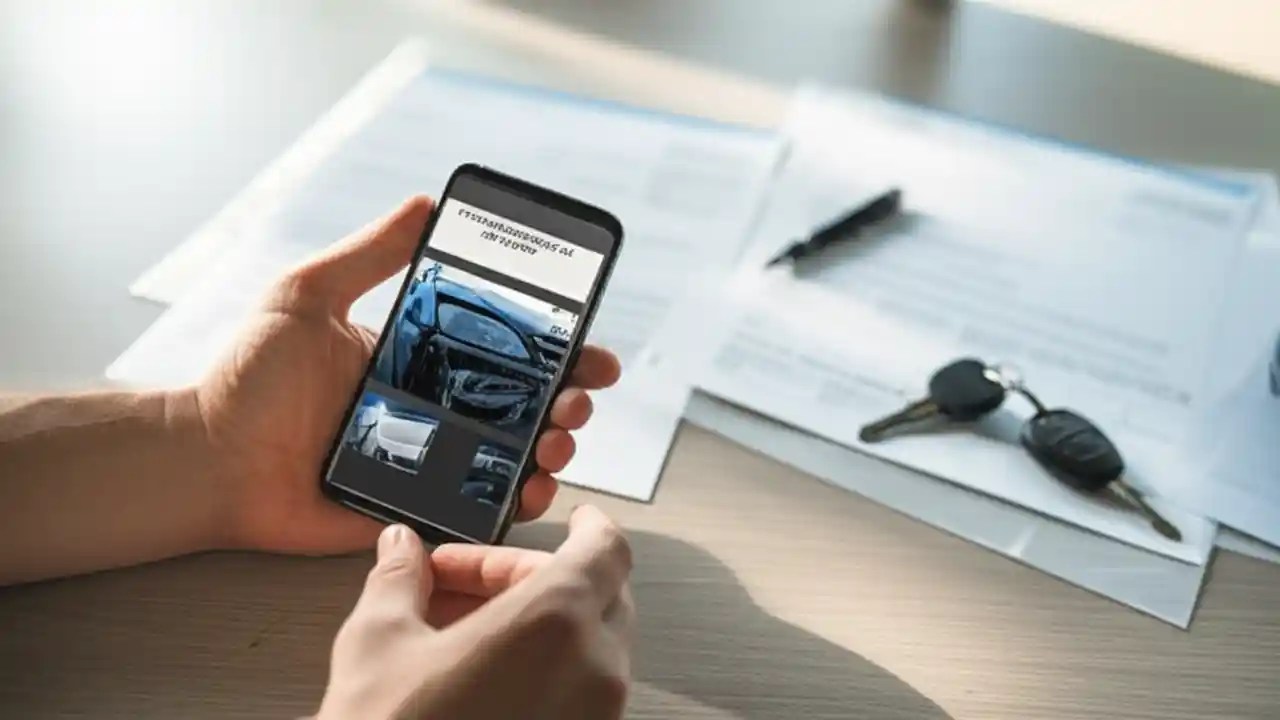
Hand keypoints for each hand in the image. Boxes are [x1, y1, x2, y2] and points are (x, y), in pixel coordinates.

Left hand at [189, 197, 621, 553]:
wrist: (207, 461)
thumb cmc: (249, 380)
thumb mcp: (307, 296)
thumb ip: (367, 254)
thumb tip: (425, 201)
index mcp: (420, 360)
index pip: (504, 352)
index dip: (557, 350)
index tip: (590, 346)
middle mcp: (434, 409)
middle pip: (526, 406)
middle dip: (570, 401)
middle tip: (579, 396)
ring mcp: (429, 461)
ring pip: (515, 459)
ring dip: (554, 449)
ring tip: (558, 440)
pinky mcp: (415, 508)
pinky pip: (478, 510)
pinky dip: (516, 503)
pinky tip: (532, 488)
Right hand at [317, 505, 634, 719]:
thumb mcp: (378, 643)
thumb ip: (398, 579)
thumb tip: (398, 548)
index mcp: (555, 622)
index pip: (606, 550)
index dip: (591, 528)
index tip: (577, 517)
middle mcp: (594, 670)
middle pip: (595, 595)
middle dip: (534, 578)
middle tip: (467, 583)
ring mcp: (595, 719)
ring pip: (587, 646)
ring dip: (537, 625)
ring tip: (459, 633)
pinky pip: (579, 692)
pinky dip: (544, 669)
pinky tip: (480, 676)